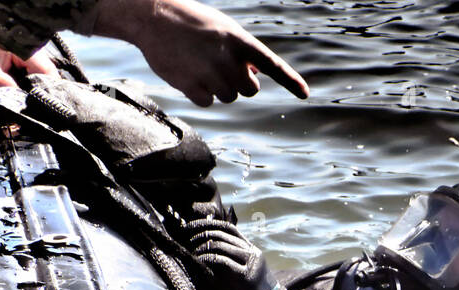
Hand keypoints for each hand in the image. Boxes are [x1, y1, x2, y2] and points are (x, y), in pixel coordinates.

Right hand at [95, 0, 309, 106]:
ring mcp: (210, 74)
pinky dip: (200, 93)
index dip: (290, 80)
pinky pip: (208, 103)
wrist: (153, 17)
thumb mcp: (223, 30)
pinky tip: (189, 74)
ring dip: (219, 88)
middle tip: (220, 67)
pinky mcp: (192, 87)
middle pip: (249, 91)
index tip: (305, 94)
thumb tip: (255, 77)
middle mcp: (228, 59)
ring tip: (201, 65)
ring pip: (229, 98)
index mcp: (238, 40)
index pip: (272, 64)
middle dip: (239, 84)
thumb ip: (242, 52)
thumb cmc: (192, 23)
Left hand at [184, 217, 282, 289]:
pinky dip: (207, 258)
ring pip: (221, 245)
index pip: (229, 228)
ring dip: (202, 247)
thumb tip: (204, 249)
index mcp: (253, 250)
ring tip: (192, 252)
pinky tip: (199, 261)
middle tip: (187, 240)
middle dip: (201, 234)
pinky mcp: (246, 276)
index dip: (209, 224)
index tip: (191, 227)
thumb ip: (229, 261)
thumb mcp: (240, 273)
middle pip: (222, 234)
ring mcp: (252, 264)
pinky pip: (221, 260)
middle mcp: (254, 253)